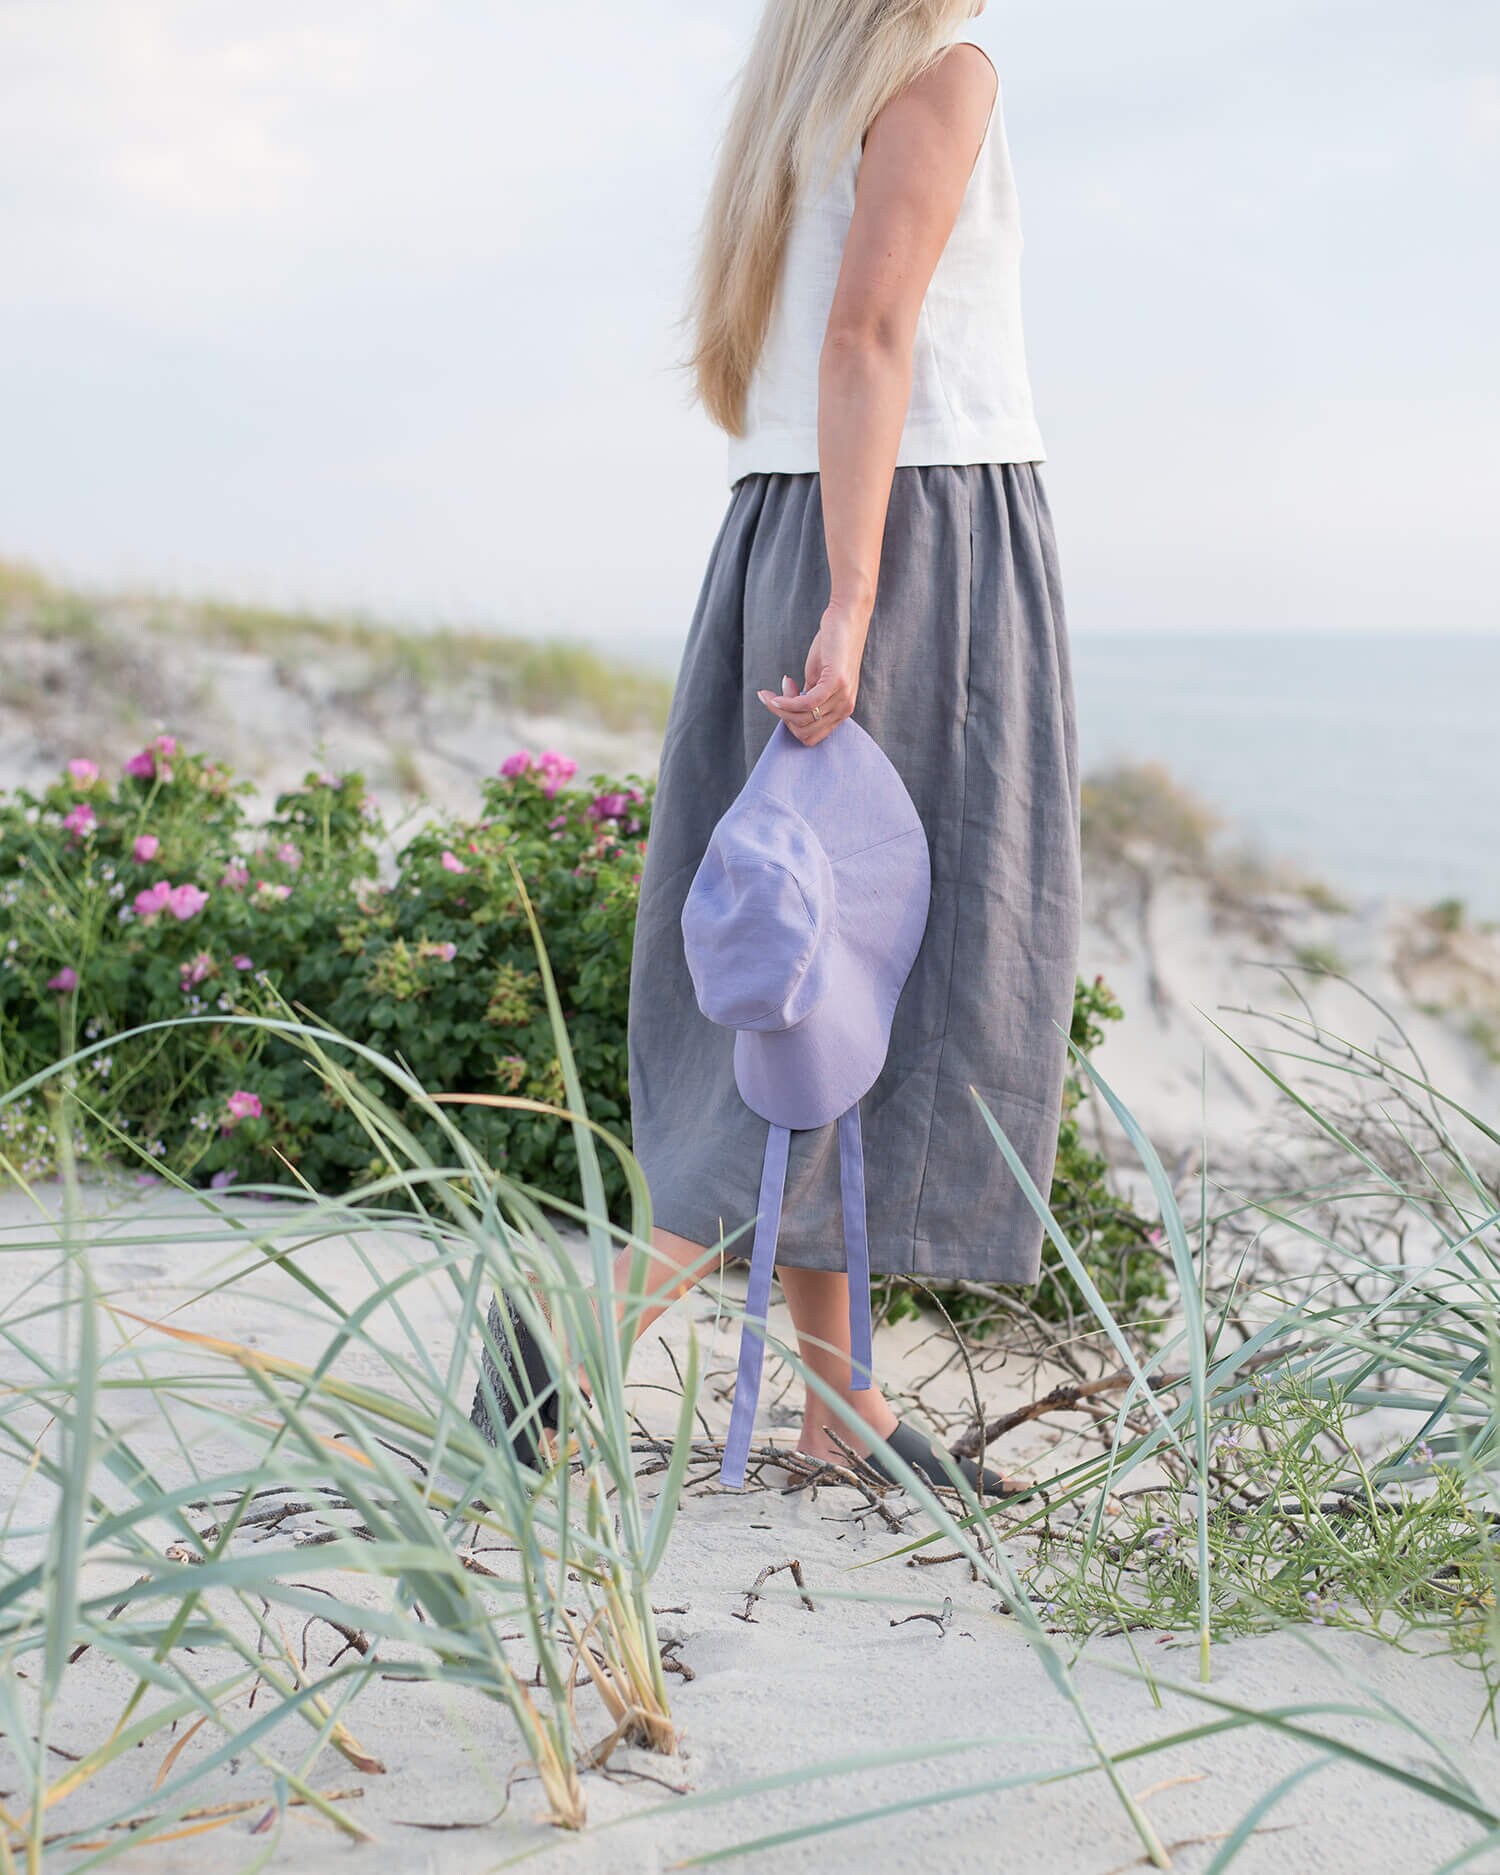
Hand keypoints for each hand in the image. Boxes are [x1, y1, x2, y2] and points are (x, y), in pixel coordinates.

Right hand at [756, 599, 868, 747]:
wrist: (845, 620)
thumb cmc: (831, 647)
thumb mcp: (817, 679)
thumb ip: (807, 697)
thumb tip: (787, 710)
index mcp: (841, 711)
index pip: (811, 737)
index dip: (790, 725)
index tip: (782, 704)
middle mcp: (845, 709)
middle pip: (804, 732)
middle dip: (783, 717)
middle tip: (775, 696)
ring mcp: (842, 697)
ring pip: (803, 719)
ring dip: (780, 707)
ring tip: (773, 691)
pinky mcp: (836, 683)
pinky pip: (807, 703)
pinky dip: (787, 702)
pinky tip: (775, 695)